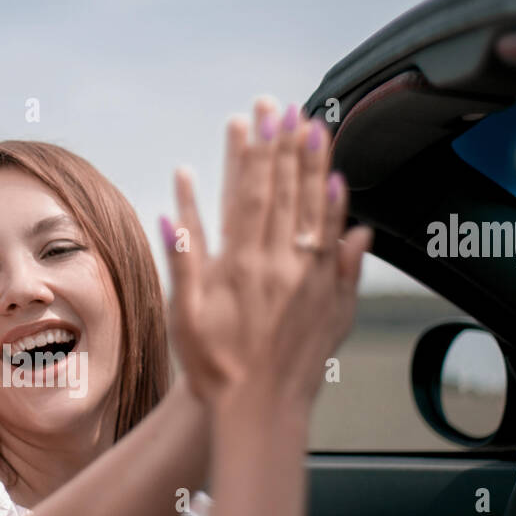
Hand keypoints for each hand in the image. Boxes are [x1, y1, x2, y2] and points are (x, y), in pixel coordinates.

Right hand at [160, 99, 371, 409]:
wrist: (259, 409)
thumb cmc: (215, 365)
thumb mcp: (183, 312)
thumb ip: (183, 258)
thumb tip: (174, 210)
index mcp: (240, 264)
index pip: (247, 192)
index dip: (251, 151)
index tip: (252, 119)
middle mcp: (279, 265)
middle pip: (284, 192)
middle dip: (283, 144)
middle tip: (285, 107)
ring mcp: (310, 280)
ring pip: (314, 210)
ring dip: (315, 166)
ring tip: (315, 128)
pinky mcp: (331, 299)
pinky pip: (340, 248)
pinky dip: (340, 215)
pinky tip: (341, 187)